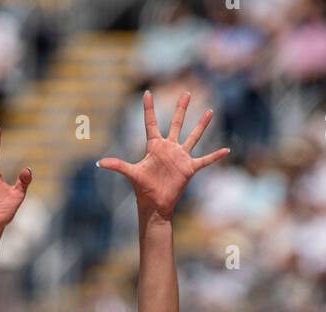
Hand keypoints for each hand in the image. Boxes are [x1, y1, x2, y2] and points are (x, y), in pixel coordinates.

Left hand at [96, 91, 227, 218]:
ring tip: (209, 112)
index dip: (148, 108)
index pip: (151, 122)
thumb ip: (117, 165)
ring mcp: (180, 157)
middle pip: (175, 123)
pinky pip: (205, 160)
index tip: (147, 93)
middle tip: (186, 92)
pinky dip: (215, 156)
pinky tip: (226, 150)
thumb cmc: (143, 190)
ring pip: (193, 136)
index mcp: (154, 146)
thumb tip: (99, 163)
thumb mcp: (131, 174)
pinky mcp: (189, 168)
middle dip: (181, 108)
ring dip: (201, 125)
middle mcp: (169, 148)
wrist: (155, 206)